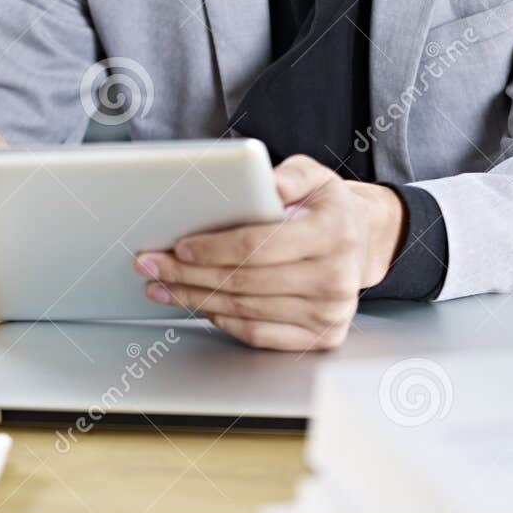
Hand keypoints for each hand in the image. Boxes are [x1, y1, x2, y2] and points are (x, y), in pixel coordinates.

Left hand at [133, 155, 404, 351]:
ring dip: (196, 298)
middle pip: (245, 281)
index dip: (214, 248)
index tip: (179, 246)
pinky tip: (199, 304)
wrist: (361, 243)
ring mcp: (330, 313)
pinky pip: (259, 334)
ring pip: (246, 310)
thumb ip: (289, 175)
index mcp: (333, 233)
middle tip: (151, 265)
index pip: (260, 245)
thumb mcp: (314, 176)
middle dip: (189, 274)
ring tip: (162, 286)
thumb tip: (264, 183)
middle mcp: (336, 278)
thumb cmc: (327, 207)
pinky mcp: (321, 337)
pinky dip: (223, 320)